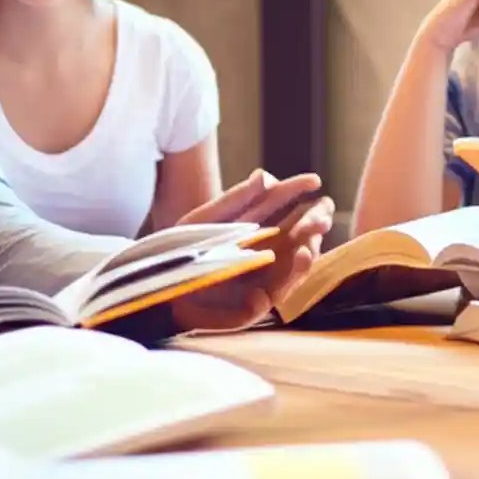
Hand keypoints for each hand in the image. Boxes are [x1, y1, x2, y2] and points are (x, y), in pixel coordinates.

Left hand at [170, 170, 334, 330]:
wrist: (160, 283)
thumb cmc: (184, 247)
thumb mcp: (208, 218)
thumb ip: (238, 197)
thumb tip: (266, 175)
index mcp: (261, 227)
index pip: (289, 206)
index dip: (301, 193)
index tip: (314, 180)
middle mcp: (272, 250)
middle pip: (305, 233)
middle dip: (315, 223)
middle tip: (318, 220)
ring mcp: (268, 276)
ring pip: (300, 262)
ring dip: (309, 252)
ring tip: (308, 248)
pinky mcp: (257, 303)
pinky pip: (279, 291)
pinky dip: (290, 278)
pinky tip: (298, 261)